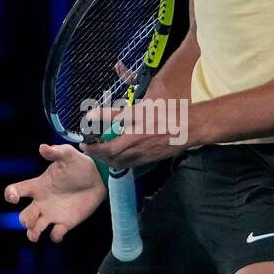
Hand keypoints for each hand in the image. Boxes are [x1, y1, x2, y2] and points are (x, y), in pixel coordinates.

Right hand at [4, 143, 105, 242]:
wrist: (99, 178)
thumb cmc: (80, 165)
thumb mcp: (69, 155)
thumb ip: (56, 151)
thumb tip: (43, 147)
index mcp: (38, 186)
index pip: (16, 190)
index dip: (10, 194)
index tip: (13, 198)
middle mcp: (41, 202)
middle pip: (24, 216)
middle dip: (25, 221)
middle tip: (31, 221)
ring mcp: (52, 214)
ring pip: (34, 228)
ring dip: (32, 233)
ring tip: (35, 235)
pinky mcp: (66, 223)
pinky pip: (55, 234)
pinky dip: (55, 236)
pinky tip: (59, 230)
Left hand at [80, 96, 195, 169]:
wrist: (188, 127)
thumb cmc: (164, 113)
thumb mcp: (138, 110)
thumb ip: (114, 114)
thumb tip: (92, 115)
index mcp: (131, 138)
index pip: (106, 149)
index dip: (93, 149)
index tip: (84, 143)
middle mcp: (136, 150)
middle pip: (111, 159)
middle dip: (99, 155)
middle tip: (91, 148)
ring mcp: (144, 156)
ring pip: (120, 164)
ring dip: (108, 159)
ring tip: (103, 151)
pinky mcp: (151, 159)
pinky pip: (131, 164)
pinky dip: (121, 160)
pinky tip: (120, 153)